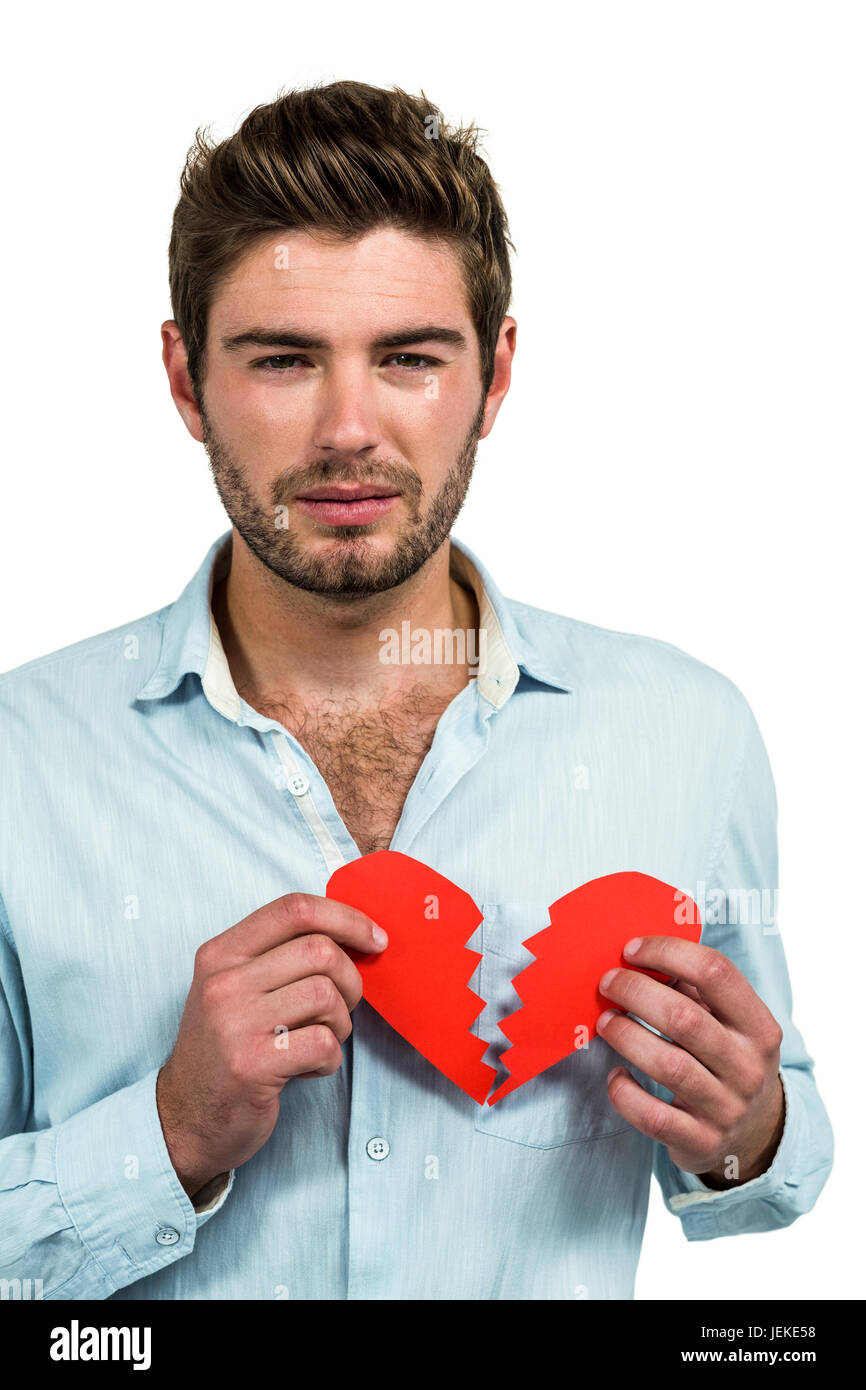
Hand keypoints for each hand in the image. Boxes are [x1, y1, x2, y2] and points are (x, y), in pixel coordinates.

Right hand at [156, 893, 386, 1197]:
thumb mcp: (236, 990)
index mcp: (221, 953)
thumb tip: (354, 935)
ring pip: (326, 995)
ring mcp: (234, 1023)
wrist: (184, 1120)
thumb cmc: (226, 1050)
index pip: (294, 909)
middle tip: (342, 1008)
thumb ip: (280, 957)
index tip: (375, 939)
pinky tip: (308, 1068)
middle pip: (319, 950)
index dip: (346, 918)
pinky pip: (324, 1043)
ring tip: (321, 1040)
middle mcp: (223, 982)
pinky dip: (330, 1059)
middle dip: (351, 980)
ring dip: (341, 1023)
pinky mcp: (252, 1065)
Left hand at [596, 936, 784, 1185]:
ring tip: (605, 1022)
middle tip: (607, 983)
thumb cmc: (729, 1059)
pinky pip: (653, 1116)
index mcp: (759, 1026)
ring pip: (667, 1066)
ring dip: (626, 1036)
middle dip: (635, 992)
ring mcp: (727, 1108)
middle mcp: (748, 1067)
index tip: (632, 950)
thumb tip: (638, 957)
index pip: (716, 973)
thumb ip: (695, 990)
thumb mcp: (732, 1023)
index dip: (668, 952)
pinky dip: (626, 1094)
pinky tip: (616, 1075)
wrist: (758, 1132)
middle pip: (684, 1018)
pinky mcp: (701, 1142)